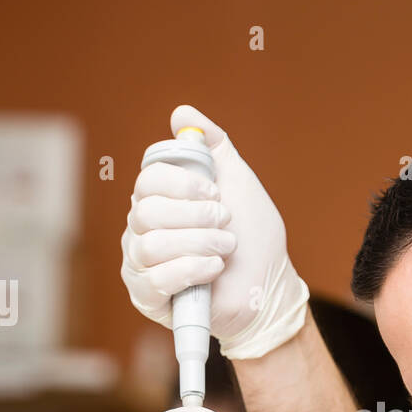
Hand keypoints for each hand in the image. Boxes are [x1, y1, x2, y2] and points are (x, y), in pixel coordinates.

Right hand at [121, 104, 309, 358]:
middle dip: (194, 216)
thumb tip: (181, 114)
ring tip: (226, 249)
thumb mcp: (238, 182)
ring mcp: (142, 265)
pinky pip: (155, 280)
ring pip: (151, 245)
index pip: (148, 181)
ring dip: (198, 244)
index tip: (215, 192)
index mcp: (160, 200)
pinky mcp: (149, 298)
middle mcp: (143, 230)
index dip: (182, 183)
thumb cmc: (254, 238)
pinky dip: (191, 270)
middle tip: (225, 222)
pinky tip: (214, 270)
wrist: (269, 288)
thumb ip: (212, 147)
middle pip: (145, 211)